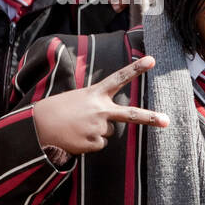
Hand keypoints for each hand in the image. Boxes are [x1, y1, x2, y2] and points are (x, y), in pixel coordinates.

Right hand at [31, 55, 168, 155]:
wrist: (38, 126)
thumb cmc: (56, 110)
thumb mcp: (75, 97)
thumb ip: (96, 105)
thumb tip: (109, 125)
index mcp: (95, 94)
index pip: (119, 78)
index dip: (136, 69)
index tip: (152, 60)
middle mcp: (100, 110)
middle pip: (130, 115)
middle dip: (150, 118)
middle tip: (167, 121)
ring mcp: (98, 127)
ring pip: (108, 133)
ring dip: (96, 132)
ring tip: (77, 127)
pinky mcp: (93, 143)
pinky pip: (100, 145)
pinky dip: (89, 143)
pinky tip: (76, 137)